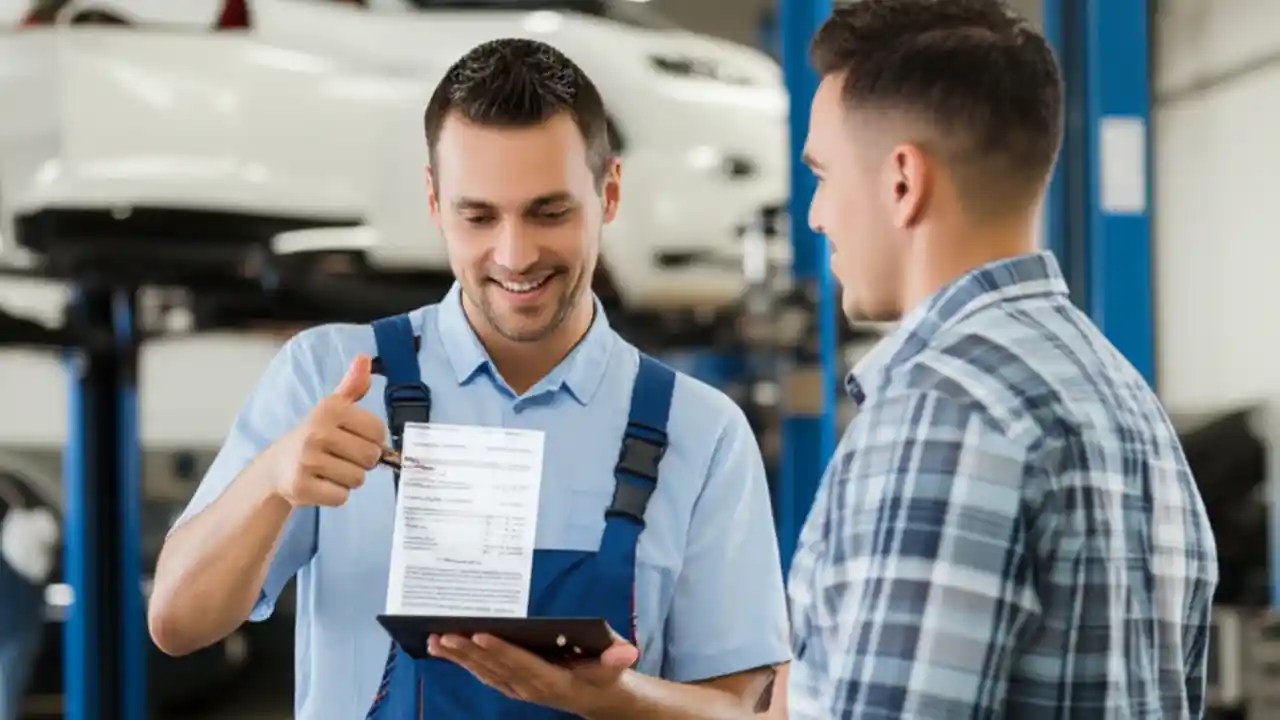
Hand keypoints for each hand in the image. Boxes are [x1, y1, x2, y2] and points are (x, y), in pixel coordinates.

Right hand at [269, 354, 385, 507]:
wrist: (276, 467)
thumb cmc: (315, 436)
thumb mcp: (333, 408)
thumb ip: (352, 386)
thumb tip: (364, 357)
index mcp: (330, 409)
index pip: (379, 431)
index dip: (373, 440)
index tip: (354, 439)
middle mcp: (316, 431)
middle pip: (371, 457)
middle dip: (362, 462)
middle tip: (341, 457)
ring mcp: (306, 460)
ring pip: (357, 479)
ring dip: (348, 479)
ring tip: (329, 470)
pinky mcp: (300, 486)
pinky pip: (341, 497)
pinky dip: (335, 495)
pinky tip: (320, 484)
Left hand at [427, 628, 639, 715]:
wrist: (601, 700)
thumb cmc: (607, 675)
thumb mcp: (616, 666)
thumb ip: (617, 659)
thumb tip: (626, 653)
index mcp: (553, 682)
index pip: (522, 663)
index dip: (500, 650)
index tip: (479, 634)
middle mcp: (530, 688)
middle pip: (495, 667)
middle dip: (468, 651)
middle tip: (443, 634)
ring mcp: (518, 689)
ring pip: (484, 672)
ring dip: (459, 658)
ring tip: (435, 641)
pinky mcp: (512, 685)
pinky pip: (484, 674)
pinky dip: (464, 662)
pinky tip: (446, 650)